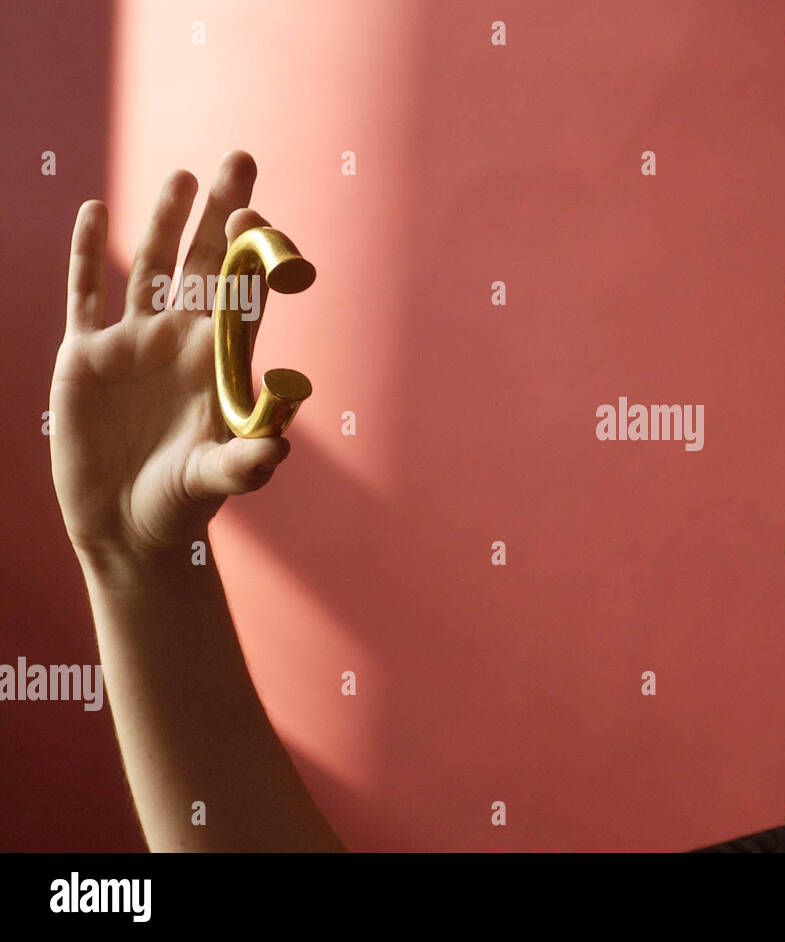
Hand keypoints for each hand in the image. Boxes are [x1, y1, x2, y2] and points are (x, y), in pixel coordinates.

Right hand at [51, 150, 292, 560]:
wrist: (129, 526)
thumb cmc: (186, 502)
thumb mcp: (220, 477)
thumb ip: (249, 458)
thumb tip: (281, 442)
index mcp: (221, 360)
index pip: (244, 292)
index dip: (253, 252)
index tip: (260, 215)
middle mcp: (181, 340)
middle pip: (205, 263)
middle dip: (221, 213)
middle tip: (239, 159)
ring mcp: (133, 343)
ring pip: (151, 267)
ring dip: (165, 222)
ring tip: (182, 177)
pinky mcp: (86, 356)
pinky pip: (86, 295)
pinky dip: (89, 256)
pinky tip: (95, 212)